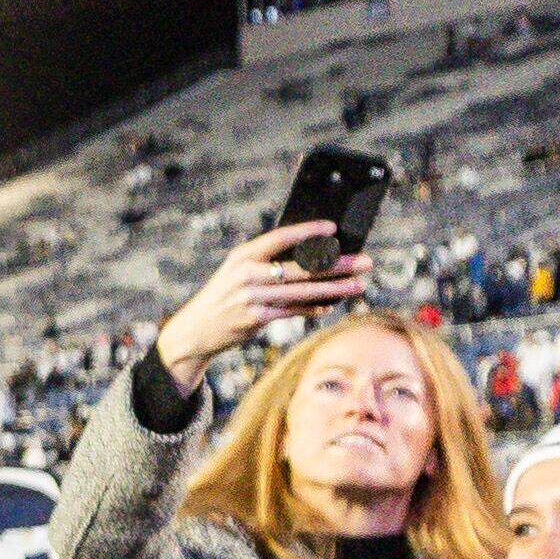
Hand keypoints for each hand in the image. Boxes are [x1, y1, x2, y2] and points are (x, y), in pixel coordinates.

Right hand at [152, 224, 374, 394]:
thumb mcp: (237, 272)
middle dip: (337, 264)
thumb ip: (267, 263)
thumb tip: (312, 257)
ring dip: (335, 288)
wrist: (195, 330)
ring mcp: (251, 298)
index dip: (307, 232)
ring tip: (359, 285)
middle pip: (301, 267)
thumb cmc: (225, 296)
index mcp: (243, 256)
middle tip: (364, 261)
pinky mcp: (255, 319)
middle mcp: (247, 275)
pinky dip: (313, 308)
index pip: (280, 238)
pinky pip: (292, 312)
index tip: (333, 228)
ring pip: (303, 291)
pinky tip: (331, 305)